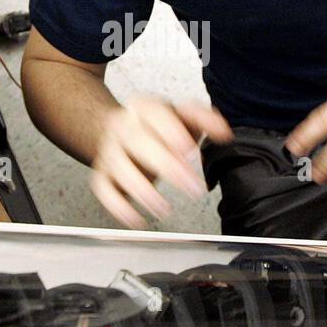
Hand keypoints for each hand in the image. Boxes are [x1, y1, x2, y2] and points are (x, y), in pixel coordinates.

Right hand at [91, 96, 233, 227]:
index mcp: (144, 108)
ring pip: (120, 169)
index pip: (156, 115)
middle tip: (192, 187)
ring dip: (142, 191)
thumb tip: (223, 132)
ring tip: (164, 209)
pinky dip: (118, 207)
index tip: (188, 149)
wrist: (119, 130)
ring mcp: (110, 151)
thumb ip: (204, 119)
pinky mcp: (102, 174)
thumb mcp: (181, 115)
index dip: (172, 132)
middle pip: (139, 143)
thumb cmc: (156, 126)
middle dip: (167, 167)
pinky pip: (105, 191)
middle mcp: (123, 127)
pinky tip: (136, 219)